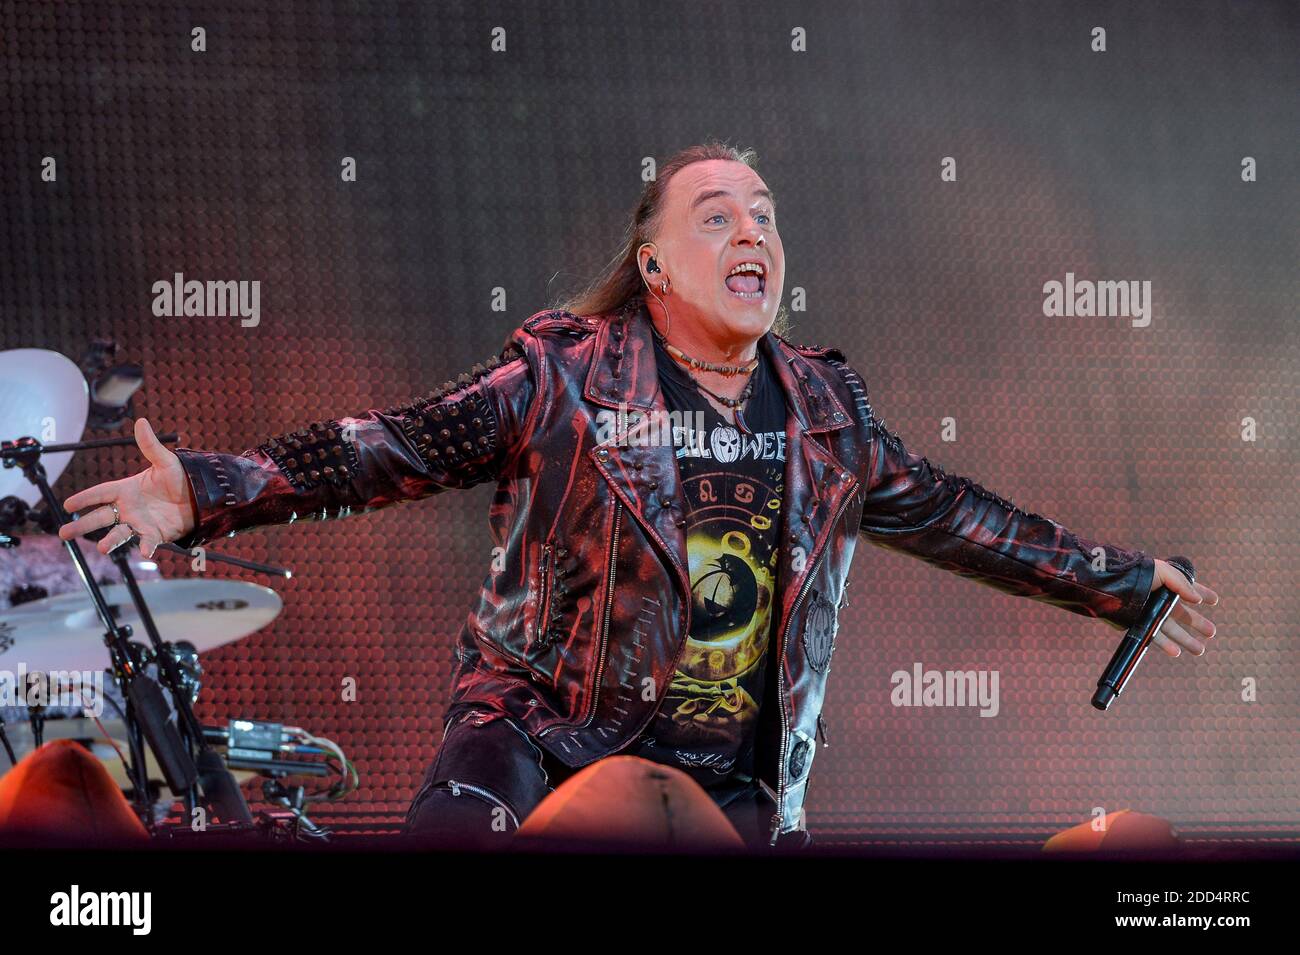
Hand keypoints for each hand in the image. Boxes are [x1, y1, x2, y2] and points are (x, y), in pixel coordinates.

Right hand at [57, 417, 196, 558]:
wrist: (201, 496)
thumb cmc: (181, 478)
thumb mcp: (165, 462)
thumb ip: (150, 446)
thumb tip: (141, 422)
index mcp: (126, 489)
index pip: (100, 493)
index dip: (84, 498)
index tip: (67, 505)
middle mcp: (129, 508)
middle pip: (100, 517)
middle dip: (82, 526)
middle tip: (62, 534)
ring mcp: (140, 522)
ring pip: (119, 533)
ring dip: (110, 540)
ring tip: (102, 548)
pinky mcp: (156, 534)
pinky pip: (147, 542)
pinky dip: (145, 546)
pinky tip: (144, 551)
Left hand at [1148, 558, 1218, 657]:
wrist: (1111, 585)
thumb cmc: (1138, 574)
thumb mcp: (1163, 572)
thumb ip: (1183, 584)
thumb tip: (1198, 600)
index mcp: (1165, 585)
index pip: (1188, 589)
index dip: (1202, 594)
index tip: (1214, 601)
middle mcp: (1159, 600)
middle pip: (1183, 614)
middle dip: (1198, 623)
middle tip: (1211, 632)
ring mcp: (1149, 613)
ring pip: (1172, 629)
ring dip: (1186, 640)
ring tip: (1200, 650)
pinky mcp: (1138, 624)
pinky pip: (1154, 636)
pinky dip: (1166, 644)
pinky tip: (1176, 652)